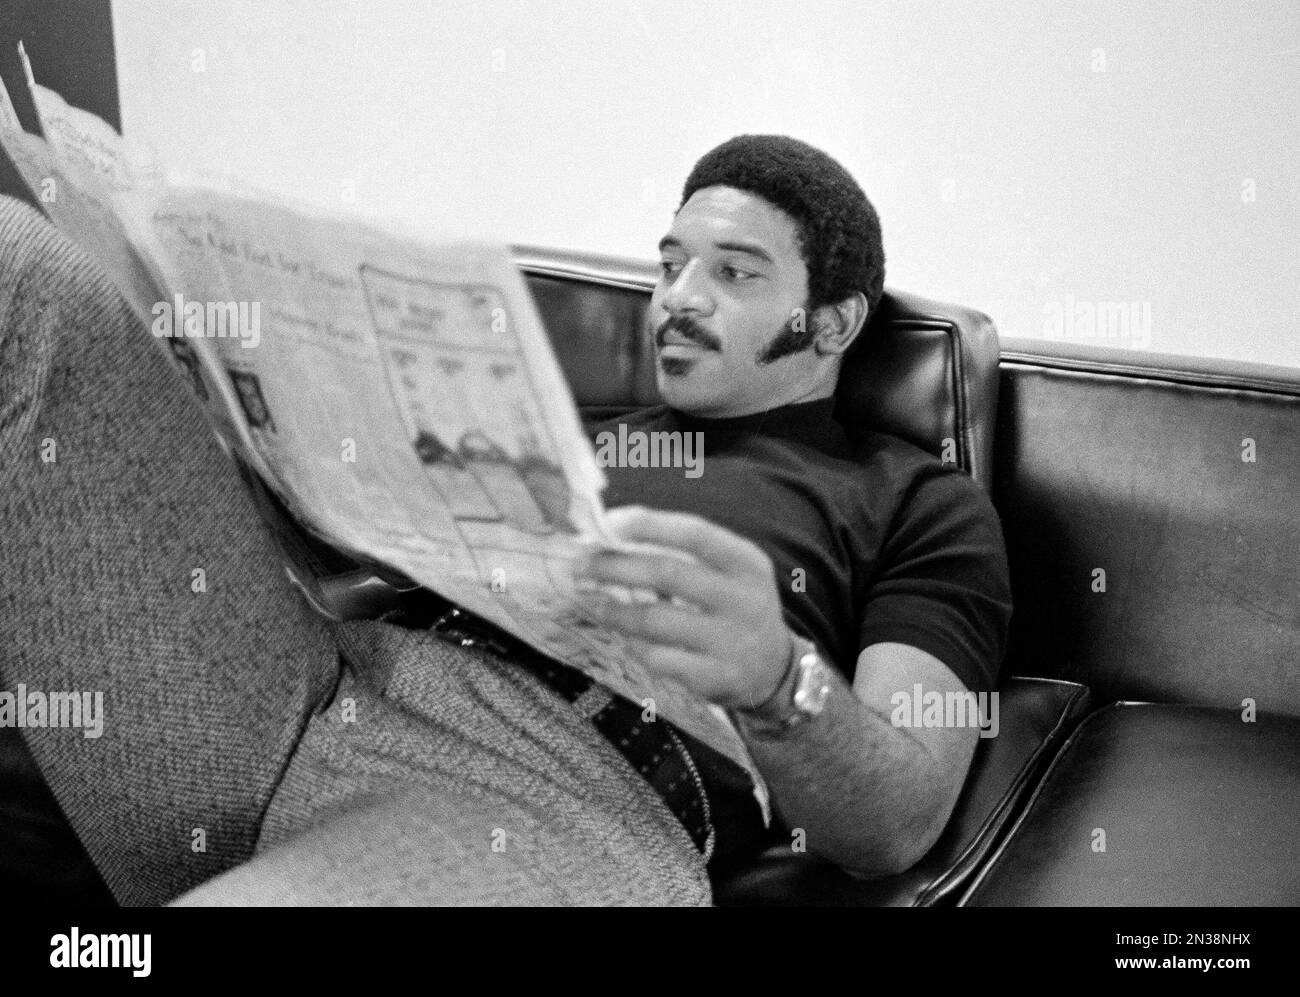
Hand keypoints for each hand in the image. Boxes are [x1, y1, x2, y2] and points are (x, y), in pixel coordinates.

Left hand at [571, 505, 792, 710]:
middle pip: (668, 574)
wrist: (773, 669)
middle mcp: (744, 600)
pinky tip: (623, 636)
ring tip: (590, 600)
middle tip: (582, 565)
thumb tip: (614, 533)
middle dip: (616, 566)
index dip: (649, 524)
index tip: (609, 521)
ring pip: (657, 620)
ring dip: (614, 608)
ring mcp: (731, 642)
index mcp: (747, 563)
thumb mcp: (730, 572)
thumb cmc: (734, 606)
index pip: (695, 533)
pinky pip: (660, 659)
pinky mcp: (715, 678)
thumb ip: (684, 552)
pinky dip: (634, 645)